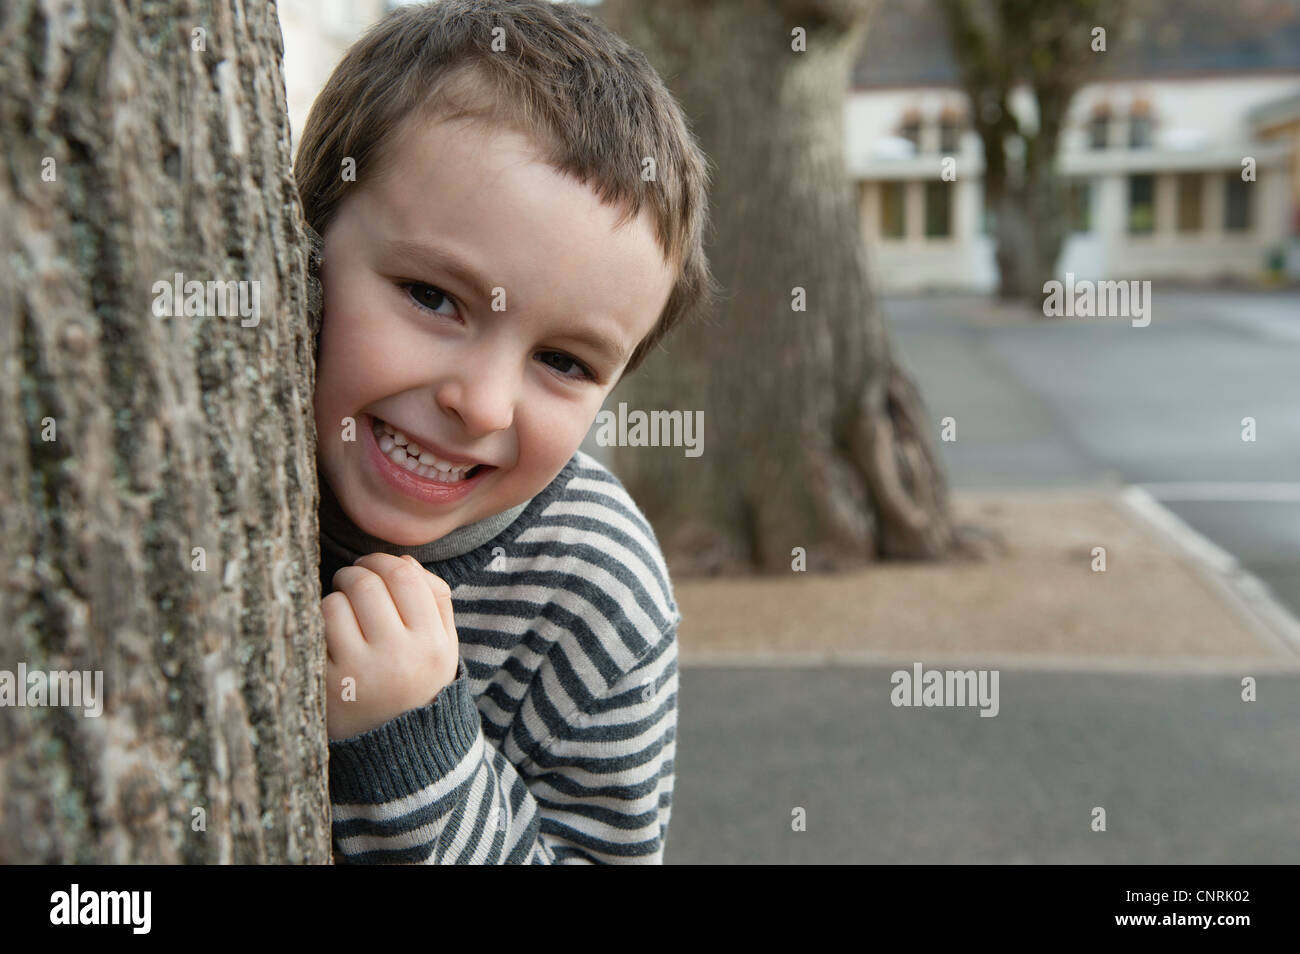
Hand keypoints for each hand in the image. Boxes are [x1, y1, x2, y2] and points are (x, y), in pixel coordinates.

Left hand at [323, 553, 459, 739]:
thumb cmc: (418, 685)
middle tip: (351, 583)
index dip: (383, 562)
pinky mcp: (326, 687)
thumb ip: (434, 600)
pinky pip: (314, 632)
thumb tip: (401, 560)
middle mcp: (398, 657)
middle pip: (367, 585)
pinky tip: (328, 637)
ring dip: (335, 599)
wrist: (397, 754)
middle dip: (355, 574)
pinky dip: (318, 626)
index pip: (404, 576)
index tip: (373, 566)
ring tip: (341, 612)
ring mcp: (359, 674)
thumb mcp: (443, 647)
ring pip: (335, 604)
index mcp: (432, 644)